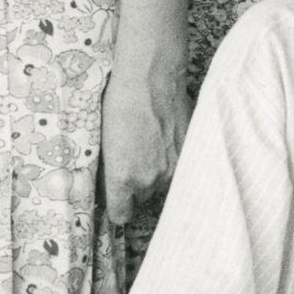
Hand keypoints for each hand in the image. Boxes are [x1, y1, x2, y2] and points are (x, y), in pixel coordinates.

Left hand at [99, 46, 186, 223]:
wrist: (151, 77)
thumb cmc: (120, 103)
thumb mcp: (105, 141)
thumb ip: (111, 170)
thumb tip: (111, 184)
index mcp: (122, 179)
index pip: (121, 215)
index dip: (118, 207)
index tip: (117, 198)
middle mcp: (148, 180)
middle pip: (142, 198)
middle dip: (137, 185)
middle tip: (133, 159)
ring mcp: (172, 169)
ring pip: (162, 184)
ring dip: (156, 173)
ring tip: (150, 146)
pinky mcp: (188, 155)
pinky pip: (178, 170)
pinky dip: (172, 160)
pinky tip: (164, 140)